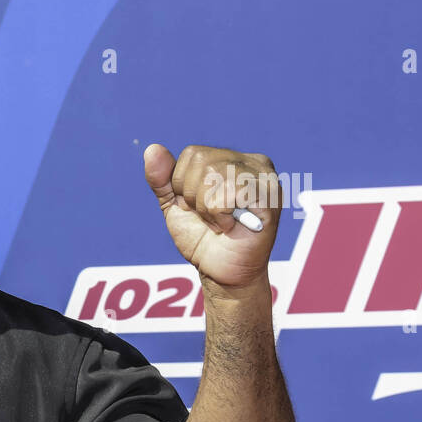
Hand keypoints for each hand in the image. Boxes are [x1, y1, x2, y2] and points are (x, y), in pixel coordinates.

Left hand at [143, 144, 281, 293]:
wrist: (220, 272)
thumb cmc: (202, 238)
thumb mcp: (175, 205)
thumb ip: (162, 178)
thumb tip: (152, 148)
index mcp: (230, 159)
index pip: (191, 154)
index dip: (183, 185)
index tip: (198, 207)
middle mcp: (251, 161)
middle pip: (200, 161)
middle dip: (194, 197)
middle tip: (211, 217)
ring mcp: (264, 176)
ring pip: (212, 174)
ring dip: (207, 208)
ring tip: (221, 222)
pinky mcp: (270, 195)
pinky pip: (228, 192)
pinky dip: (219, 215)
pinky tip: (231, 226)